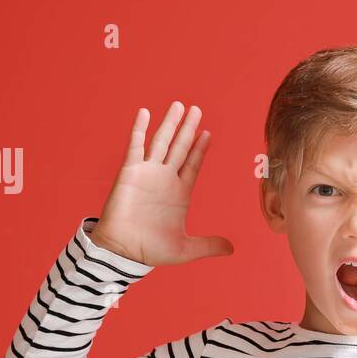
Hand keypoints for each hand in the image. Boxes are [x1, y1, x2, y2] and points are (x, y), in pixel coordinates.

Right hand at [91, 102, 234, 266]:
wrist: (124, 252)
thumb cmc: (151, 250)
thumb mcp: (186, 249)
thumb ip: (208, 245)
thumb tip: (232, 249)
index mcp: (179, 193)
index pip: (192, 164)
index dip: (200, 149)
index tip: (207, 133)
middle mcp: (164, 179)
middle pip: (180, 147)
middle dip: (188, 128)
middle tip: (197, 109)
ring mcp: (147, 173)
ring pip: (161, 142)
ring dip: (169, 124)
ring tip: (179, 105)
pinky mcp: (130, 172)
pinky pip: (136, 146)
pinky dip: (140, 129)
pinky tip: (145, 113)